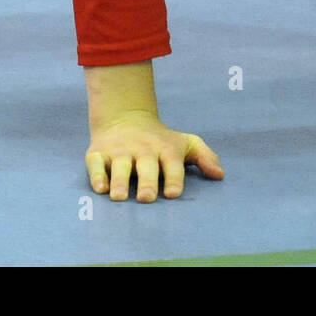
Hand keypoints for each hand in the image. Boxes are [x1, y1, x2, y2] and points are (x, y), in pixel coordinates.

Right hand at [85, 110, 223, 201]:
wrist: (125, 116)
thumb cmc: (160, 139)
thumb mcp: (184, 142)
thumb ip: (204, 156)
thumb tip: (220, 174)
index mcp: (165, 149)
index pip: (172, 165)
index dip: (173, 178)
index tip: (173, 194)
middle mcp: (143, 150)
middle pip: (145, 166)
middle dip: (146, 182)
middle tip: (146, 198)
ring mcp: (119, 150)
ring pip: (120, 166)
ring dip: (119, 181)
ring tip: (119, 197)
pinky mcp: (98, 152)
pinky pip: (96, 164)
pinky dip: (97, 175)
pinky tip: (100, 188)